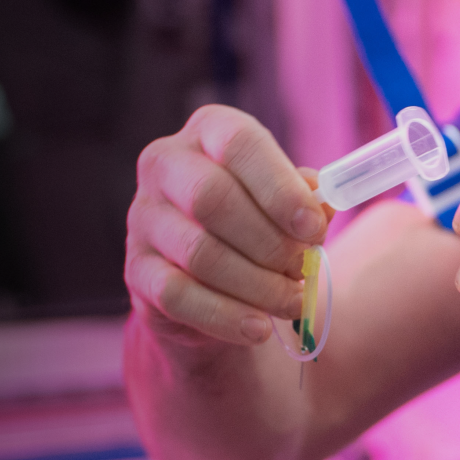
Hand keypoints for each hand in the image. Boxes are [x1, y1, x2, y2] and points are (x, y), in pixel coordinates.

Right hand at [126, 105, 329, 348]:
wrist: (213, 282)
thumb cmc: (257, 227)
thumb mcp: (287, 205)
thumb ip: (307, 200)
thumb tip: (322, 204)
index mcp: (207, 131)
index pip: (239, 143)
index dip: (280, 187)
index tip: (313, 228)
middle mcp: (165, 164)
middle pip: (214, 198)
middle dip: (270, 242)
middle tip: (304, 269)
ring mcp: (143, 217)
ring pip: (199, 252)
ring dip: (257, 285)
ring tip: (292, 301)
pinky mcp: (136, 269)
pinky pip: (179, 295)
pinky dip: (226, 316)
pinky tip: (258, 327)